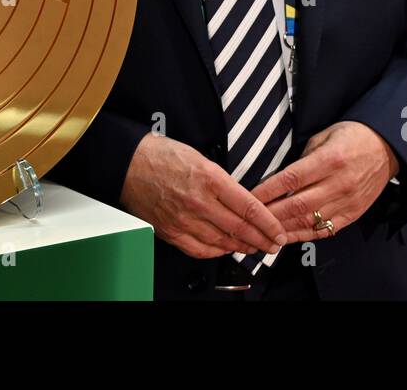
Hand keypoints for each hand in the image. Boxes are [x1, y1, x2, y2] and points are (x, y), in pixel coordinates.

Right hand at [119, 132, 288, 259]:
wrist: (128, 164)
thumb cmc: (162, 155)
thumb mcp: (201, 158)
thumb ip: (223, 181)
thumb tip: (242, 199)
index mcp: (210, 179)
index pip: (249, 207)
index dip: (268, 223)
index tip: (278, 231)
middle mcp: (199, 202)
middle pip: (239, 229)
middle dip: (262, 240)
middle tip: (273, 245)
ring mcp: (184, 219)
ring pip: (222, 242)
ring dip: (242, 247)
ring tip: (254, 247)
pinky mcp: (171, 231)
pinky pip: (199, 249)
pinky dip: (216, 252)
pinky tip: (225, 249)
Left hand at [251, 121, 398, 243]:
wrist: (387, 148)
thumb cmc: (352, 137)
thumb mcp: (324, 137)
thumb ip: (302, 158)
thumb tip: (280, 179)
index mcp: (329, 160)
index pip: (291, 179)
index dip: (268, 190)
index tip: (249, 196)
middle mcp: (339, 183)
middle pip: (297, 204)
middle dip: (270, 214)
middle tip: (250, 219)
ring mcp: (347, 201)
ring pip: (309, 221)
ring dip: (284, 228)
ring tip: (263, 233)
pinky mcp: (353, 214)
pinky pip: (326, 230)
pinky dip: (304, 235)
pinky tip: (287, 237)